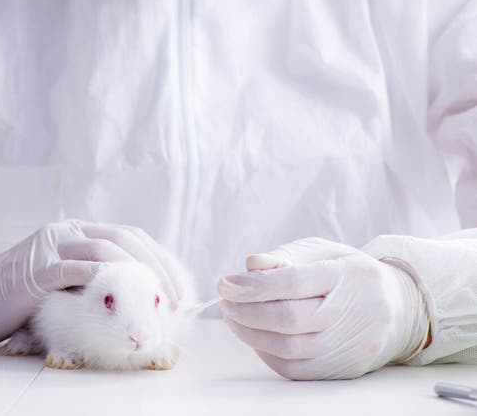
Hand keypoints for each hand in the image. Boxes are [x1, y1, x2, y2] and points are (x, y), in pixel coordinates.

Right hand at [0, 218, 188, 345]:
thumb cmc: (19, 298)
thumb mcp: (62, 283)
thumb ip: (91, 281)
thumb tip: (138, 304)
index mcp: (76, 232)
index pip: (128, 235)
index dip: (158, 257)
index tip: (178, 285)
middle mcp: (67, 232)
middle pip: (124, 238)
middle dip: (157, 266)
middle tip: (175, 296)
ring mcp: (51, 247)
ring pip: (105, 249)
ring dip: (137, 274)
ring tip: (156, 300)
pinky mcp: (36, 270)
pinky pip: (74, 269)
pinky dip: (100, 278)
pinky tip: (119, 292)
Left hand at [217, 237, 428, 379]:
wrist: (398, 307)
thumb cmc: (348, 273)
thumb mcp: (322, 252)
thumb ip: (285, 257)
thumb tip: (249, 266)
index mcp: (346, 274)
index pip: (293, 282)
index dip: (254, 286)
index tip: (225, 284)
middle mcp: (351, 312)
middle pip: (289, 319)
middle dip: (247, 311)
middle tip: (224, 301)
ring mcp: (351, 346)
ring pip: (290, 349)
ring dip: (251, 334)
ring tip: (233, 318)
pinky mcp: (346, 369)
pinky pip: (298, 370)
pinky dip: (269, 355)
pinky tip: (255, 338)